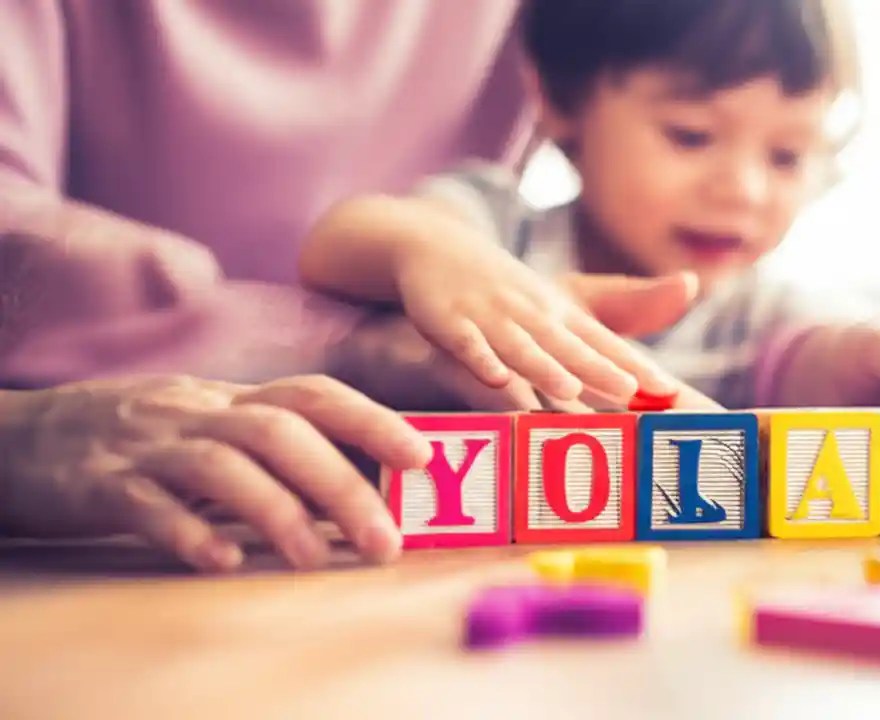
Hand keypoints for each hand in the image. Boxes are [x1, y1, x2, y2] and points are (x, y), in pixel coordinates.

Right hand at [0, 374, 431, 572]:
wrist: (19, 437)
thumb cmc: (135, 440)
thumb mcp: (207, 429)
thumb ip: (272, 452)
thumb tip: (357, 491)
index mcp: (228, 399)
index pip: (312, 394)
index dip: (371, 420)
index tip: (421, 457)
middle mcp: (195, 413)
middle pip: (279, 432)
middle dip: (342, 484)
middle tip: (385, 541)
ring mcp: (146, 445)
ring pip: (222, 466)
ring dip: (279, 513)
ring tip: (317, 560)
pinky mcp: (98, 485)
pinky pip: (147, 506)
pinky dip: (190, 533)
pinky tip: (223, 563)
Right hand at [328, 282, 722, 412]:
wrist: (437, 246)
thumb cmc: (509, 290)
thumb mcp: (560, 301)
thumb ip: (609, 321)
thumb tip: (681, 307)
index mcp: (562, 313)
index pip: (604, 342)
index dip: (635, 365)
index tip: (669, 391)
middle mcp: (533, 314)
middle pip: (569, 347)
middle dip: (598, 371)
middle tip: (630, 395)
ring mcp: (491, 316)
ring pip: (521, 346)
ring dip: (544, 367)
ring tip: (569, 390)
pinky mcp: (449, 321)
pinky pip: (466, 343)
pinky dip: (479, 358)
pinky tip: (495, 376)